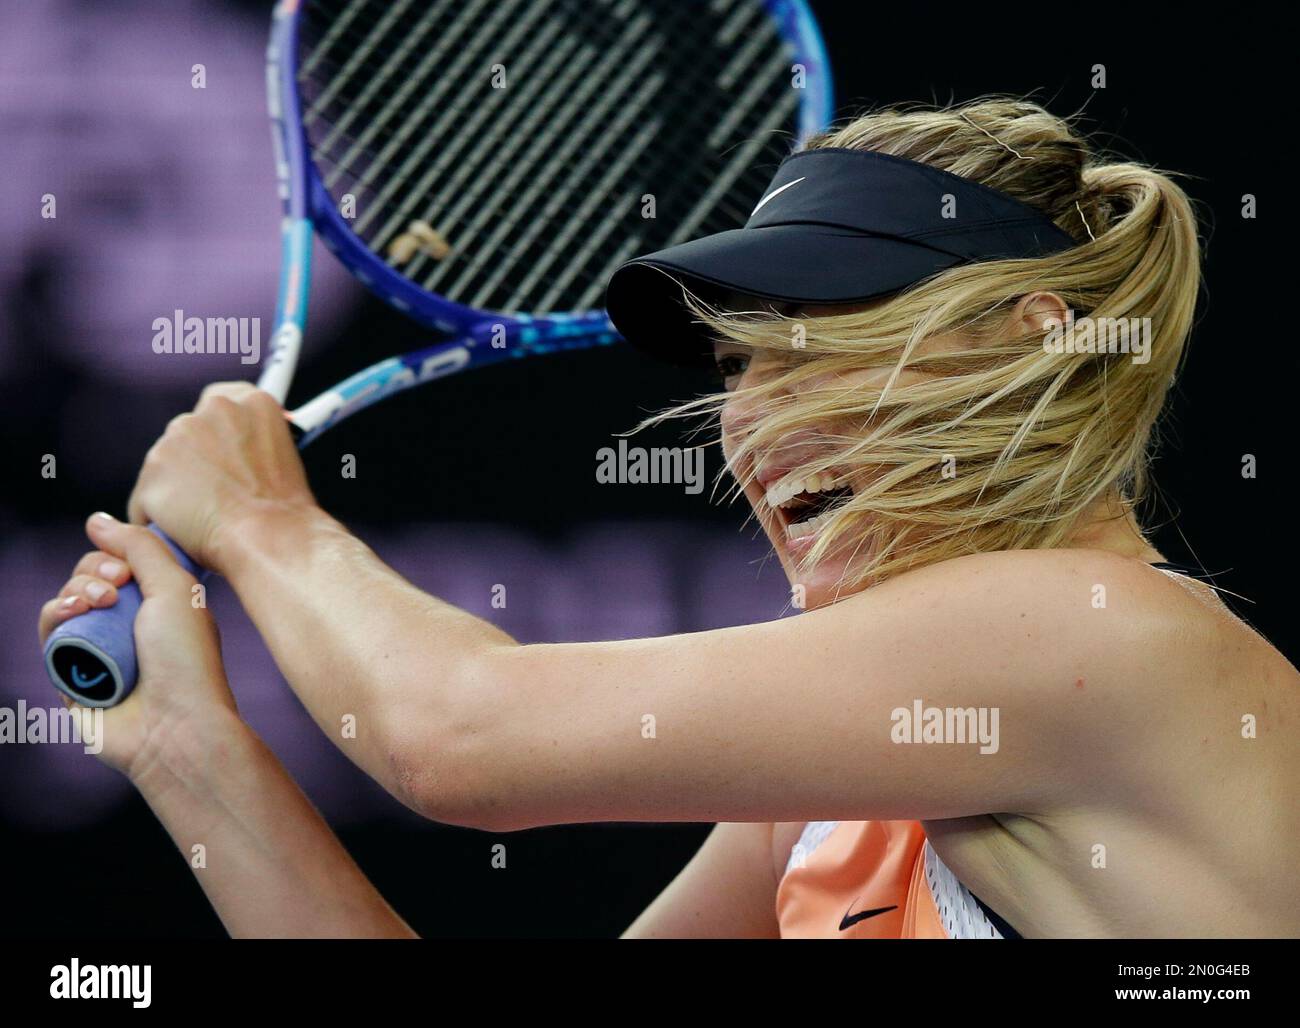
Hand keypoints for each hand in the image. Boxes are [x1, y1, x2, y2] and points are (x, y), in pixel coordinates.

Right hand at [38, 514, 239, 777]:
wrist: (176, 725)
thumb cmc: (186, 659)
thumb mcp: (175, 588)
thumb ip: (138, 547)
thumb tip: (96, 519)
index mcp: (161, 605)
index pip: (124, 563)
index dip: (117, 555)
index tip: (128, 566)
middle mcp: (130, 626)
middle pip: (91, 578)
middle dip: (94, 570)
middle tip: (115, 587)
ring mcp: (101, 649)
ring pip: (68, 600)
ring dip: (76, 588)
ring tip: (97, 601)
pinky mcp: (72, 673)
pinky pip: (51, 633)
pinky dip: (55, 613)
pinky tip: (71, 611)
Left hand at [127, 382, 316, 572]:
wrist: (269, 536)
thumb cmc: (283, 511)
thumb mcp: (284, 458)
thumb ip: (253, 442)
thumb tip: (235, 456)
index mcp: (252, 402)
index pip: (218, 402)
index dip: (217, 434)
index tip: (221, 456)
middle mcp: (213, 411)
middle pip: (187, 433)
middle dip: (193, 462)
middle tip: (216, 496)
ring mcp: (178, 439)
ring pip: (164, 467)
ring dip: (175, 489)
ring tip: (202, 519)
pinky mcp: (152, 474)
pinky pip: (145, 501)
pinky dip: (157, 518)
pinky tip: (182, 534)